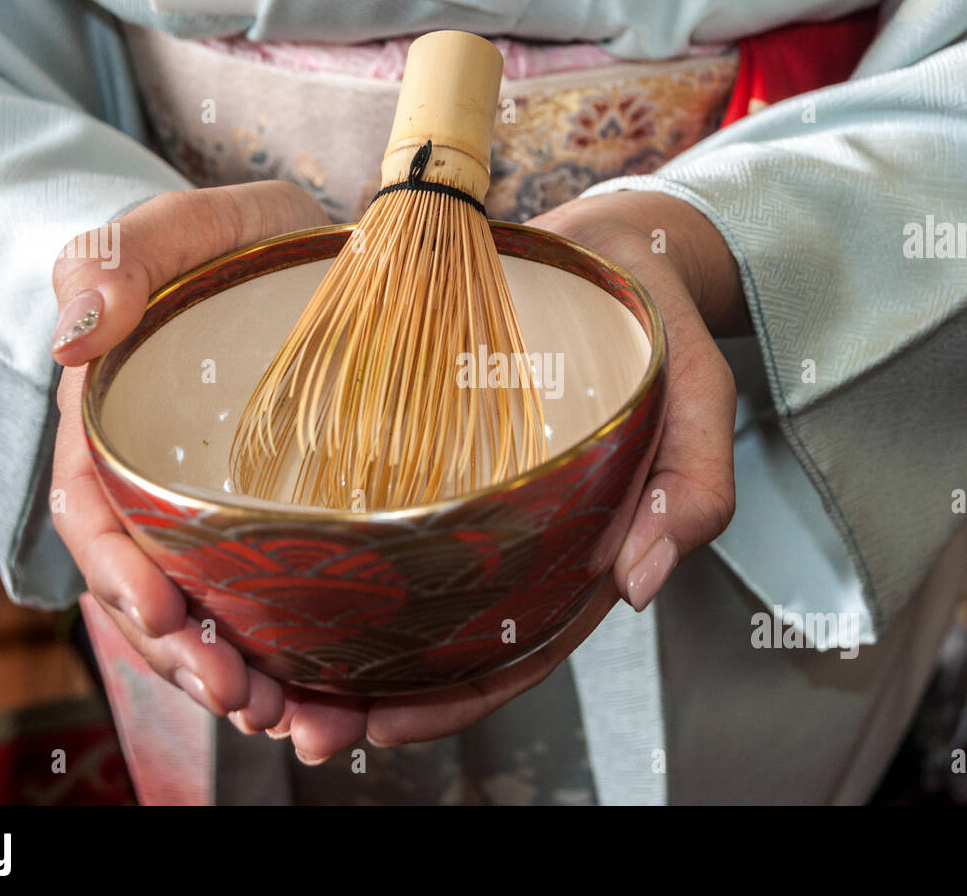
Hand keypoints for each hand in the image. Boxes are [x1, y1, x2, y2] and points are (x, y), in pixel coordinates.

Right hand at [50, 181, 333, 734]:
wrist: (299, 258)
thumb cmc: (230, 242)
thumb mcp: (182, 229)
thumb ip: (118, 258)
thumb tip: (72, 336)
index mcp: (113, 420)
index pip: (94, 512)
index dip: (120, 573)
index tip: (166, 617)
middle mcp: (152, 477)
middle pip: (144, 586)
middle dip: (183, 654)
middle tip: (242, 698)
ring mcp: (206, 505)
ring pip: (199, 608)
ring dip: (231, 672)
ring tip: (283, 717)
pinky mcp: (265, 519)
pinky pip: (259, 598)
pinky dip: (279, 651)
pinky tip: (318, 692)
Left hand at [293, 190, 743, 758]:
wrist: (606, 242)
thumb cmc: (656, 315)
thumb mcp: (698, 390)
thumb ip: (694, 481)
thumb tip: (640, 585)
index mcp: (579, 545)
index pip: (519, 650)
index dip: (457, 700)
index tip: (383, 723)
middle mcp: (516, 532)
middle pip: (446, 638)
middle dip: (375, 691)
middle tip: (302, 723)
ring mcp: (468, 491)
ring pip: (402, 588)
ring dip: (338, 640)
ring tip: (267, 673)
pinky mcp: (427, 446)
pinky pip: (379, 511)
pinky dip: (333, 554)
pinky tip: (277, 571)